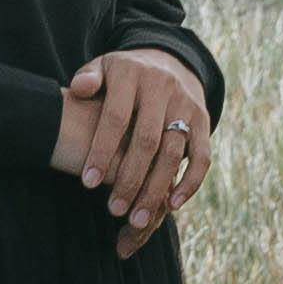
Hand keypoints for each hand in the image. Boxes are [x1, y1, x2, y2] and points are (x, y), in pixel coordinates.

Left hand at [54, 47, 208, 258]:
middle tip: (113, 210)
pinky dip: (190, 182)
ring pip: (173, 153)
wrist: (168, 62)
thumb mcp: (103, 68)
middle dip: (129, 179)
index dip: (103, 151)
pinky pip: (202, 155)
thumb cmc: (122, 77)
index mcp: (131, 74)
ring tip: (137, 220)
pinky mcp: (203, 120)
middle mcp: (162, 87)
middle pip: (146, 140)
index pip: (116, 117)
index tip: (88, 183)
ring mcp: (185, 104)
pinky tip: (171, 206)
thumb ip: (87, 78)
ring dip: (156, 189)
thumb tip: (79, 89)